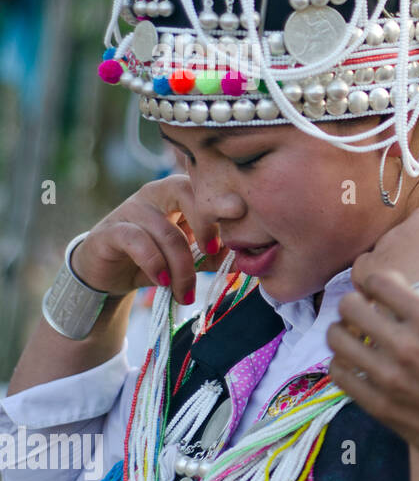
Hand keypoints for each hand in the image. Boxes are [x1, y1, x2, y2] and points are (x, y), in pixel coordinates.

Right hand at [69, 173, 225, 304]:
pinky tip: (163, 283)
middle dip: (206, 224)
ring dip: (181, 267)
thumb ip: (214, 255)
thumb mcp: (190, 258)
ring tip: (186, 293)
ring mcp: (131, 209)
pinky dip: (155, 264)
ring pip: (167, 231)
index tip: (239, 230)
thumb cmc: (156, 260)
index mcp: (180, 192)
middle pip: (186, 193)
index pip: (205, 187)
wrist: (109, 274)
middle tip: (213, 253)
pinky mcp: (111, 230)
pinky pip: (137, 241)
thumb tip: (246, 259)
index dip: (223, 207)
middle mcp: (156, 193)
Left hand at [327, 271, 418, 480]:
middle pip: (350, 306)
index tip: (379, 289)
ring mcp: (388, 377)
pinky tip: (356, 363)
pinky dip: (343, 363)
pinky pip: (339, 372)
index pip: (380, 282)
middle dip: (354, 303)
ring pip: (336, 338)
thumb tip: (407, 303)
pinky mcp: (377, 404)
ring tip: (354, 336)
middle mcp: (406, 345)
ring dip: (343, 331)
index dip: (377, 282)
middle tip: (363, 311)